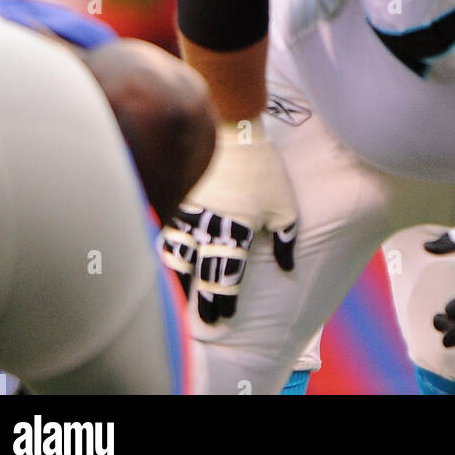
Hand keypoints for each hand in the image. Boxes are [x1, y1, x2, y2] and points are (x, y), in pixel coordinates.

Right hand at [159, 118, 297, 324]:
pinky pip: (167, 234)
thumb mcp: (285, 205)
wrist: (233, 132)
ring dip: (178, 280)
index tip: (224, 317)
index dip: (225, 301)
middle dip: (201, 302)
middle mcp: (209, 230)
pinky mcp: (177, 201)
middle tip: (202, 322)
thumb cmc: (263, 170)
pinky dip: (166, 253)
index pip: (227, 278)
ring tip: (181, 295)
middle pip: (200, 276)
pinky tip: (167, 262)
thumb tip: (287, 268)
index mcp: (236, 234)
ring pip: (176, 258)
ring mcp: (189, 215)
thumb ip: (285, 240)